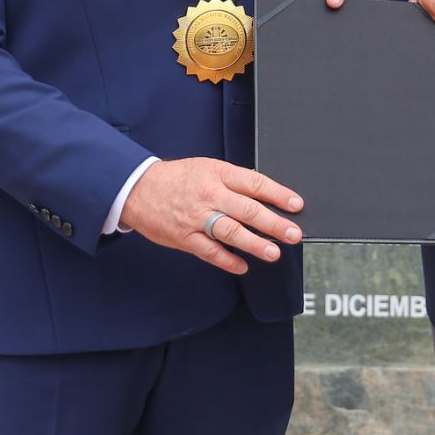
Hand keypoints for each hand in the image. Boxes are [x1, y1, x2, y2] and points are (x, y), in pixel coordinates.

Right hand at [118, 158, 303, 274]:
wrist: (138, 188)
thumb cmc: (178, 178)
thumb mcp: (207, 168)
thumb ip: (233, 182)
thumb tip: (264, 196)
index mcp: (217, 173)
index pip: (254, 183)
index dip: (278, 194)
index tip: (296, 205)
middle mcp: (209, 195)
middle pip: (247, 210)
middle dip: (273, 223)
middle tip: (293, 234)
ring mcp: (197, 217)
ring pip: (230, 232)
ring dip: (254, 244)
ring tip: (274, 253)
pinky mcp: (185, 237)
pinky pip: (210, 252)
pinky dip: (227, 260)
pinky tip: (243, 266)